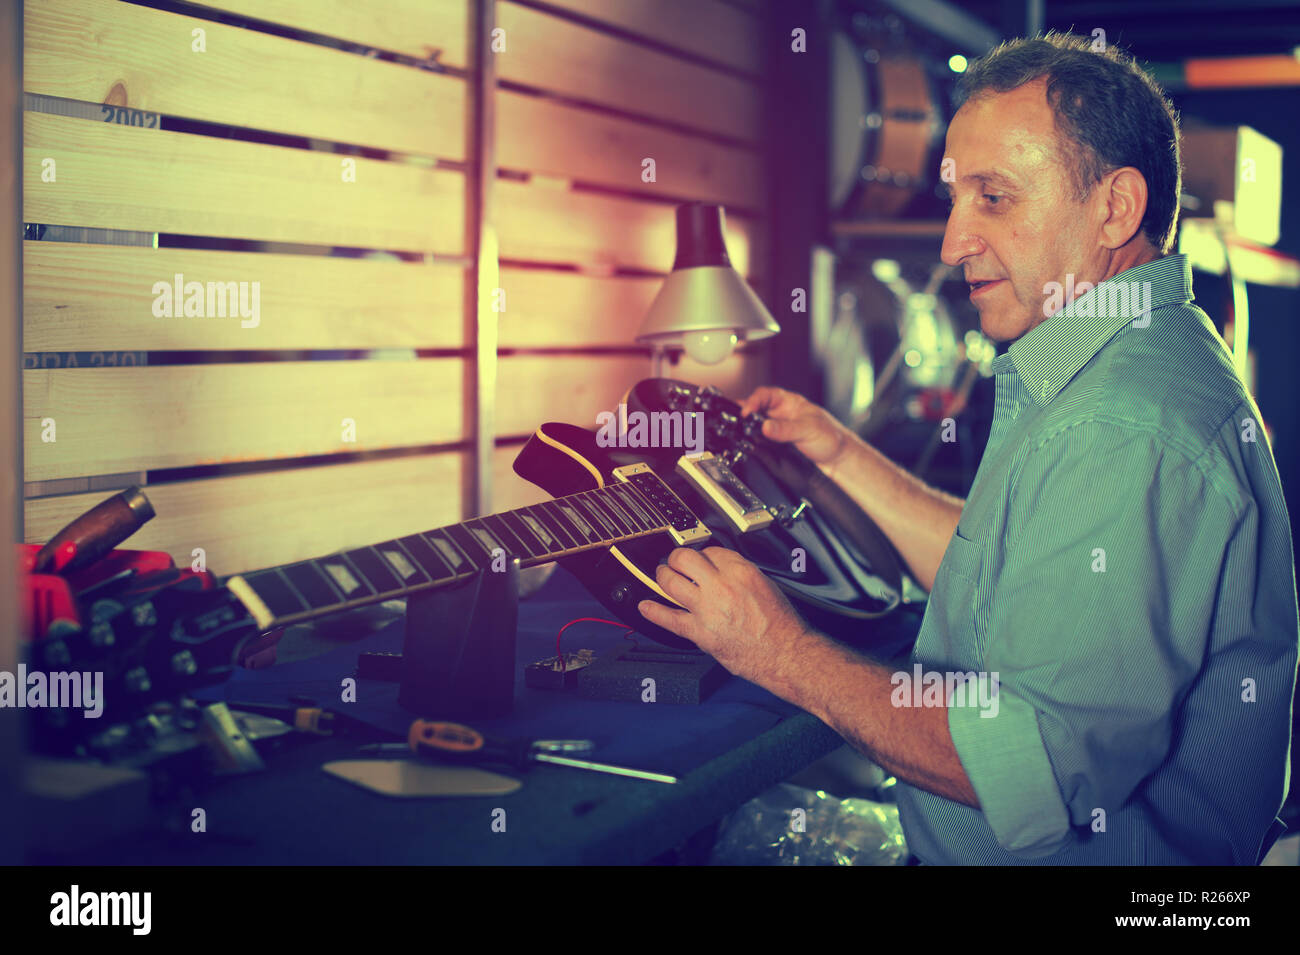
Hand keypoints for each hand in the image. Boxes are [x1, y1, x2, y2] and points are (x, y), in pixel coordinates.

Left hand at [638, 546, 815, 692]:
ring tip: (662, 577)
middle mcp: (721, 586)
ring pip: (671, 582)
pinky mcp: (700, 632)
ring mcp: (707, 609)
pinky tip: (645, 607)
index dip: (702, 555)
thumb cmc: (781, 624)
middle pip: (684, 559)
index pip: (710, 551)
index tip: (699, 560)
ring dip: (662, 577)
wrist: (787, 653)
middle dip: (677, 558)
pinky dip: (653, 612)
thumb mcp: (766, 584)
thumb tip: (723, 569)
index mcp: (740, 571)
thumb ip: (740, 574)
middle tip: (675, 562)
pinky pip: (669, 619)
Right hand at [739, 387, 855, 475]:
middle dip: (745, 413)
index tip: (745, 413)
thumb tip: (765, 426)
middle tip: (737, 422)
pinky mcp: (777, 443)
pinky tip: (749, 443)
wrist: (838, 459)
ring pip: (756, 423)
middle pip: (756, 408)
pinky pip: (760, 438)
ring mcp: (778, 428)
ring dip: (747, 427)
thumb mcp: (808, 430)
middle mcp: (782, 413)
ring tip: (739, 433)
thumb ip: (786, 429)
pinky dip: (752, 440)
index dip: (753, 401)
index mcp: (790, 402)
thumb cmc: (831, 438)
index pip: (765, 395)